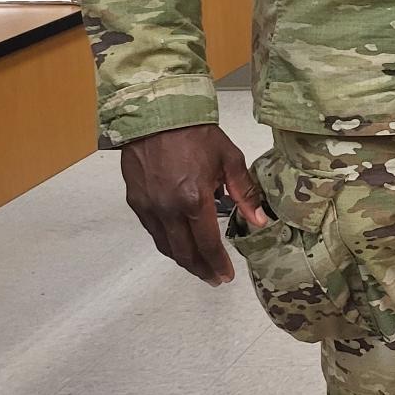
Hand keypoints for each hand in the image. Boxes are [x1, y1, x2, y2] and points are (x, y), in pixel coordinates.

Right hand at [120, 123, 268, 285]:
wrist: (157, 116)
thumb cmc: (197, 136)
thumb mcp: (230, 160)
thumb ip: (244, 193)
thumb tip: (259, 221)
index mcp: (194, 201)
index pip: (207, 244)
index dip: (217, 264)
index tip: (226, 277)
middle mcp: (168, 210)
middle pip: (184, 253)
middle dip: (201, 269)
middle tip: (214, 278)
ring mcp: (149, 208)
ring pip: (166, 246)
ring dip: (183, 260)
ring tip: (199, 267)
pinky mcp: (136, 202)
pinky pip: (153, 231)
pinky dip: (167, 243)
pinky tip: (179, 244)